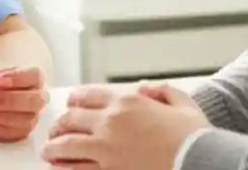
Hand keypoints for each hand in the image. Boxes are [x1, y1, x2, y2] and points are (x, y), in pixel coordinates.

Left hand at [0, 56, 48, 143]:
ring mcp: (33, 117)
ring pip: (26, 121)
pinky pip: (15, 136)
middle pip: (35, 101)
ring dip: (2, 117)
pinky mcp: (23, 133)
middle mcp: (38, 98)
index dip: (17, 78)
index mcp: (33, 78)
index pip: (34, 75)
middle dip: (10, 101)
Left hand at [41, 84, 209, 168]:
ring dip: (53, 146)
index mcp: (127, 102)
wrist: (199, 160)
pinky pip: (76, 168)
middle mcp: (111, 122)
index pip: (88, 96)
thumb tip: (146, 87)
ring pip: (66, 144)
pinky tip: (56, 167)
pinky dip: (63, 166)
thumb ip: (162, 91)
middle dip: (60, 124)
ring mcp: (106, 148)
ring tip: (48, 151)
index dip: (75, 100)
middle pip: (71, 119)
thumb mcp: (182, 102)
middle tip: (55, 130)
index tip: (71, 105)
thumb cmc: (194, 135)